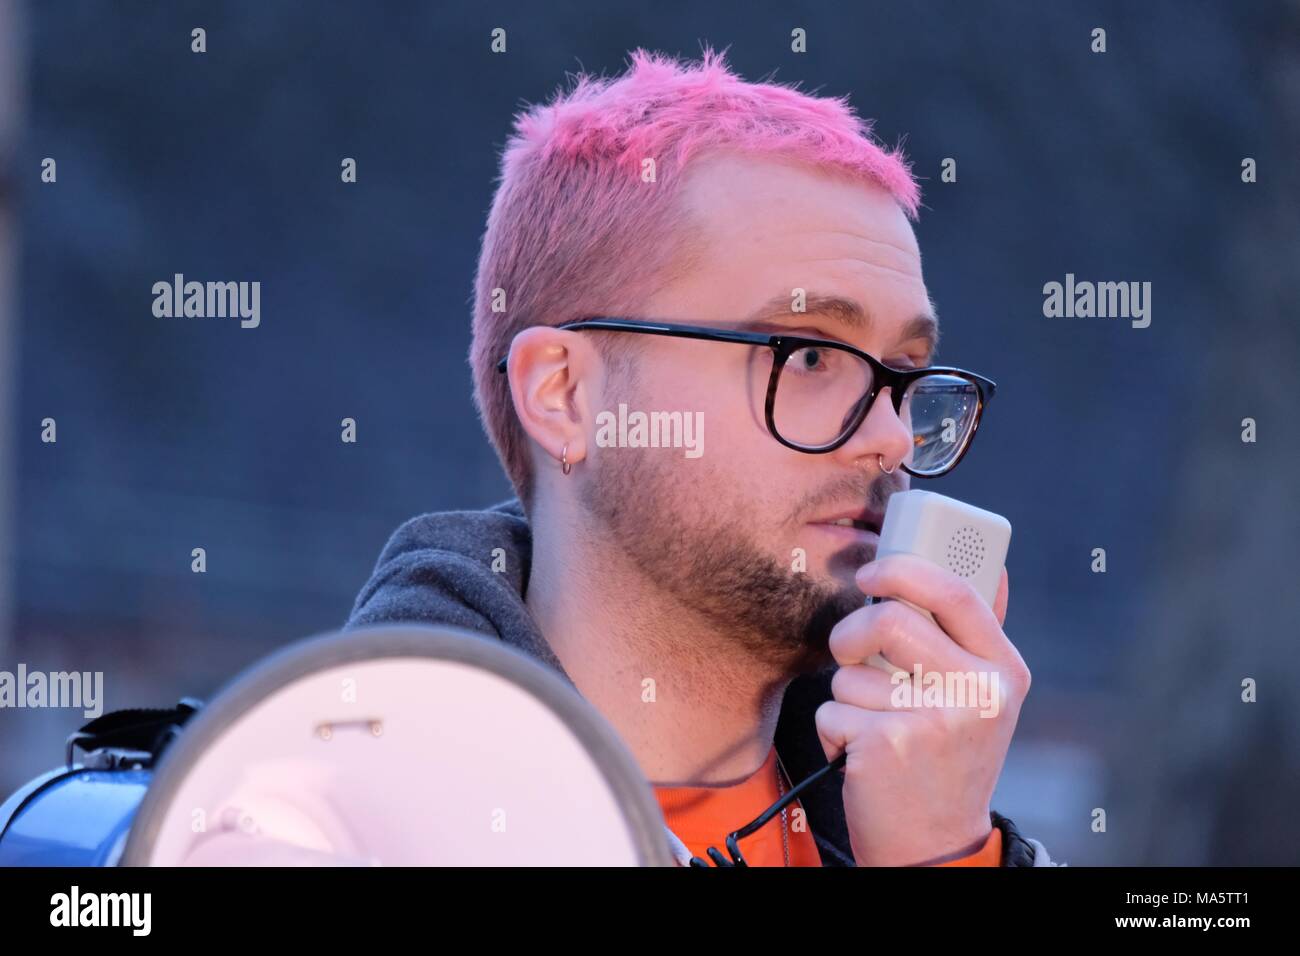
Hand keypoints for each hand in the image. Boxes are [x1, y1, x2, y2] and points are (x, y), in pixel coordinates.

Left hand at [814, 554, 1029, 865]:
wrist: (935, 845)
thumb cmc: (948, 760)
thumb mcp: (982, 698)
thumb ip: (976, 636)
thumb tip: (994, 564)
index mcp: (1004, 670)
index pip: (955, 592)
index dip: (903, 570)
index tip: (869, 572)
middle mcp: (978, 693)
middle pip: (888, 622)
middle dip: (851, 634)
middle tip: (848, 652)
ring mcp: (934, 720)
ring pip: (851, 671)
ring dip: (846, 696)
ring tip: (874, 727)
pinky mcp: (888, 746)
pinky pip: (832, 708)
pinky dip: (834, 730)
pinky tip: (862, 755)